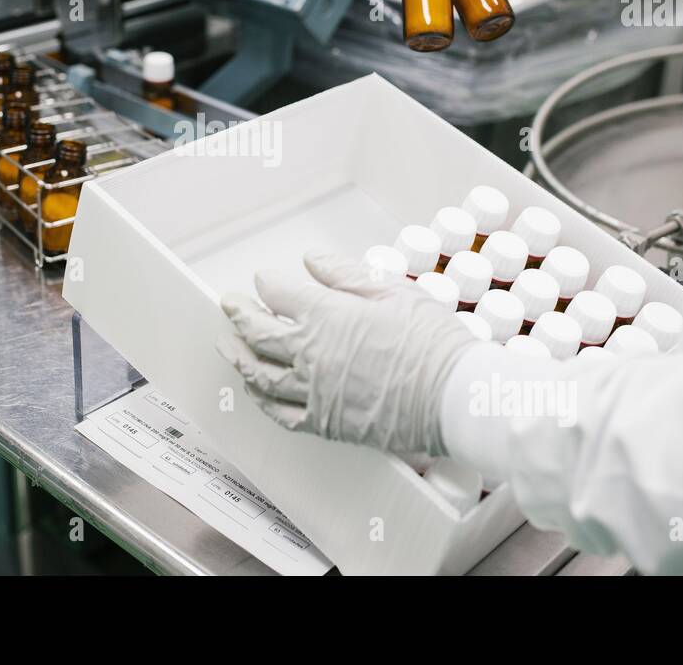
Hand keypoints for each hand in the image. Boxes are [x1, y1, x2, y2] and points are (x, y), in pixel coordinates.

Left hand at [216, 250, 480, 456]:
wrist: (454, 397)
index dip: (266, 284)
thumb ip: (345, 274)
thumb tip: (313, 260)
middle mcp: (311, 354)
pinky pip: (280, 413)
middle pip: (258, 332)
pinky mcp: (325, 423)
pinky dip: (261, 399)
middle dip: (239, 315)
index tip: (262, 280)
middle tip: (228, 305)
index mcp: (325, 316)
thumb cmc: (432, 344)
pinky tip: (254, 391)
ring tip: (228, 346)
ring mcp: (314, 391)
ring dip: (239, 356)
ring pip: (260, 373)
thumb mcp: (393, 291)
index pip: (278, 294)